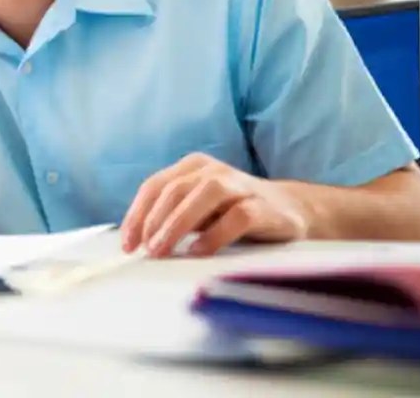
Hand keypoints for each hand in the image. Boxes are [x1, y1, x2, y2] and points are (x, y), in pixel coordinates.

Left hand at [120, 153, 308, 257]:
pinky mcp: (263, 206)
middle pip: (175, 189)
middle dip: (154, 221)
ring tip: (162, 250)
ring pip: (204, 195)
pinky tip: (199, 251)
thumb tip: (136, 241)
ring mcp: (240, 185)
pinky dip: (215, 234)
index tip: (128, 244)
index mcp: (192, 167)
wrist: (291, 210)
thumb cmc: (231, 212)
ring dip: (177, 224)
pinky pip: (237, 217)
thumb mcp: (197, 209)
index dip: (137, 215)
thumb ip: (170, 216)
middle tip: (145, 250)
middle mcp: (214, 170)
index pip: (155, 186)